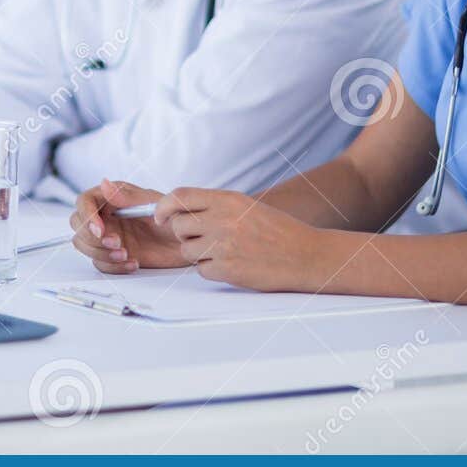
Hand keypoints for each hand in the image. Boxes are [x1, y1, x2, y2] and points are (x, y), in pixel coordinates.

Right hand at [70, 179, 183, 273]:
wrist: (190, 242)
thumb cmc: (175, 217)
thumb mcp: (153, 203)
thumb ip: (127, 196)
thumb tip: (104, 184)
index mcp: (112, 197)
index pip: (84, 202)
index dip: (87, 216)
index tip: (101, 230)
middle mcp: (105, 215)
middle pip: (78, 224)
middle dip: (92, 237)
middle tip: (116, 243)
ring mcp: (107, 236)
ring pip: (83, 245)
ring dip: (100, 252)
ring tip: (125, 254)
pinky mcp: (112, 255)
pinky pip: (99, 263)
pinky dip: (113, 267)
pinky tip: (133, 263)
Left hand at [155, 188, 324, 291]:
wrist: (307, 255)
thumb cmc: (277, 230)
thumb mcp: (245, 206)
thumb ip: (214, 206)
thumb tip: (177, 209)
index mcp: (227, 200)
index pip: (180, 196)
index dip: (163, 207)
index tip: (160, 217)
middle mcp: (223, 220)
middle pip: (178, 226)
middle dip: (184, 235)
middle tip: (201, 239)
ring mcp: (225, 246)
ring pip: (186, 251)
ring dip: (198, 254)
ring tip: (221, 252)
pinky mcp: (228, 270)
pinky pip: (202, 271)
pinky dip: (211, 270)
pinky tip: (232, 264)